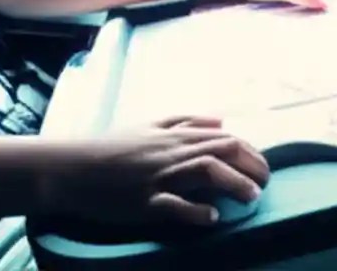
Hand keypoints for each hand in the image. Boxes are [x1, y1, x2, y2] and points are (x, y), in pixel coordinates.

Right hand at [45, 116, 269, 225]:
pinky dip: (196, 211)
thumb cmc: (110, 147)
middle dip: (252, 166)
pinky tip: (212, 217)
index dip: (250, 152)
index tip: (261, 167)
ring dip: (234, 184)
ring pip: (205, 171)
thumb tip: (221, 119)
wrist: (72, 167)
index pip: (224, 138)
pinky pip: (174, 205)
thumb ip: (184, 121)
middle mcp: (171, 153)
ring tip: (251, 197)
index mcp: (173, 136)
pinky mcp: (144, 201)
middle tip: (265, 184)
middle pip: (223, 151)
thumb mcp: (147, 126)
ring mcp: (158, 176)